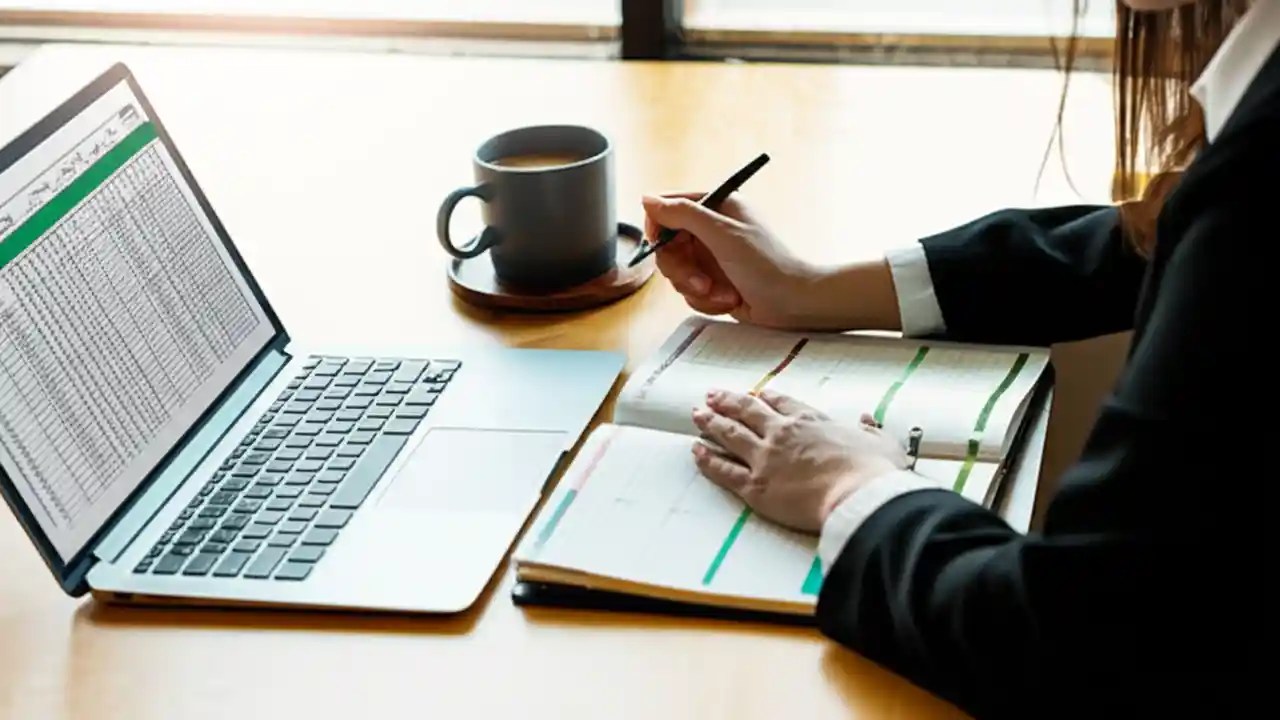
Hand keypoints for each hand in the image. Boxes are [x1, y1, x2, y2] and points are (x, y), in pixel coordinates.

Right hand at [641, 193, 818, 327]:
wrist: (794, 303)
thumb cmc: (767, 264)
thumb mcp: (722, 233)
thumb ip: (683, 214)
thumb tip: (647, 199)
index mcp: (716, 206)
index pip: (669, 208)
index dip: (658, 228)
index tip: (660, 245)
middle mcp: (712, 230)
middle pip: (668, 246)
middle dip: (682, 270)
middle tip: (700, 282)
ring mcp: (712, 257)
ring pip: (676, 273)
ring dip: (696, 288)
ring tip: (723, 293)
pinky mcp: (714, 282)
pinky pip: (690, 291)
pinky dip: (707, 300)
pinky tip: (729, 300)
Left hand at [690, 388, 908, 532]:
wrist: (859, 495)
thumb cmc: (874, 471)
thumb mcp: (882, 442)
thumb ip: (871, 430)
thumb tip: (867, 420)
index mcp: (810, 421)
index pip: (782, 403)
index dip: (766, 397)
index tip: (758, 394)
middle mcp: (782, 433)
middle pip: (747, 411)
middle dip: (727, 402)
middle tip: (712, 396)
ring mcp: (765, 458)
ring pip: (729, 434)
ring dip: (711, 423)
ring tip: (696, 414)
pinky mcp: (756, 486)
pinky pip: (724, 470)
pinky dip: (707, 459)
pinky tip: (696, 451)